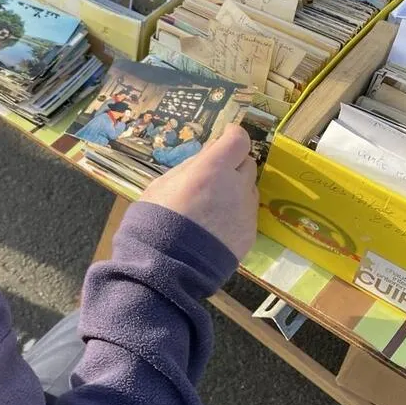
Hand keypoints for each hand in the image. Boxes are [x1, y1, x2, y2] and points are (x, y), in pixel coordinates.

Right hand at [140, 124, 257, 259]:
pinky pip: (247, 215)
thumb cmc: (155, 220)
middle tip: (213, 177)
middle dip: (233, 165)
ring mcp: (246, 212)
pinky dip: (235, 215)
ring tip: (211, 207)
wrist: (166, 267)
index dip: (232, 137)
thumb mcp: (161, 184)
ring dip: (236, 191)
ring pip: (248, 190)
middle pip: (247, 163)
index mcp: (213, 169)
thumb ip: (189, 167)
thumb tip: (207, 156)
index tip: (223, 141)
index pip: (239, 140)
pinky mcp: (250, 235)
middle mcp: (236, 187)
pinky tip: (214, 228)